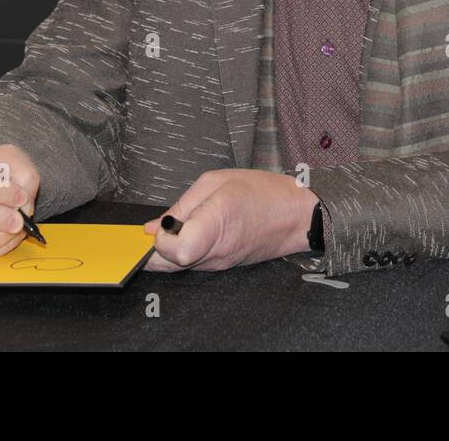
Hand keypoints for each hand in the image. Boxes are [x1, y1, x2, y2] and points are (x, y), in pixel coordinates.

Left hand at [142, 169, 318, 271]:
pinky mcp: (222, 266)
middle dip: (154, 248)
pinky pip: (193, 263)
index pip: (174, 251)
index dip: (160, 238)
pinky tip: (191, 230)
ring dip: (168, 249)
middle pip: (168, 264)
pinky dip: (183, 250)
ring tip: (179, 224)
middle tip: (159, 226)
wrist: (297, 216)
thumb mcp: (217, 181)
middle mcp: (215, 254)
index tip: (164, 222)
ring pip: (177, 266)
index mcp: (215, 226)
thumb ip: (182, 205)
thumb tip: (151, 227)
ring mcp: (219, 264)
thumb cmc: (262, 192)